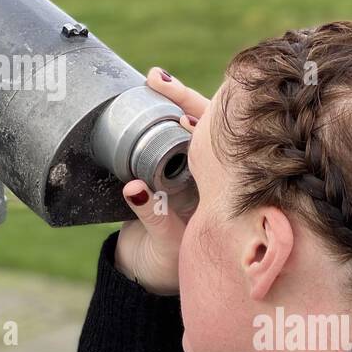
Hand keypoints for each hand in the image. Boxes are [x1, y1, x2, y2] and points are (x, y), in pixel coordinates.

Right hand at [114, 68, 208, 294]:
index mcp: (218, 187)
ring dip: (167, 102)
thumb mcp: (165, 241)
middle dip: (180, 98)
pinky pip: (158, 138)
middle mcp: (206, 174)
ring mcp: (184, 171)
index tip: (183, 111)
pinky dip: (152, 116)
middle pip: (201, 126)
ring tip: (153, 78)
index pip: (217, 145)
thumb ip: (152, 215)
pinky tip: (145, 94)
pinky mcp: (160, 172)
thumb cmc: (169, 262)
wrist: (147, 273)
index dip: (204, 124)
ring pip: (180, 127)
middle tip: (156, 78)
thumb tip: (133, 187)